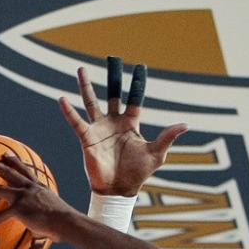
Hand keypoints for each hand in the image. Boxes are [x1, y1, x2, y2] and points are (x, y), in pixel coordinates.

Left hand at [0, 152, 81, 238]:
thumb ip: (47, 217)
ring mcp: (23, 197)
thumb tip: (48, 233)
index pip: (24, 170)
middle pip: (8, 171)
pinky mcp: (19, 209)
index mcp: (38, 187)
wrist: (66, 221)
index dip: (14, 161)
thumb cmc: (64, 222)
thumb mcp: (56, 213)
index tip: (6, 154)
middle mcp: (29, 188)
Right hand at [59, 65, 190, 196]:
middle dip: (114, 76)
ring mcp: (99, 129)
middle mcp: (114, 122)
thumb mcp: (156, 154)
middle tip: (113, 58)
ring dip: (86, 86)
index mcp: (130, 124)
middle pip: (113, 93)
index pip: (134, 99)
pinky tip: (62, 99)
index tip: (139, 67)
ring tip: (81, 69)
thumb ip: (167, 137)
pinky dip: (69, 112)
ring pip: (92, 102)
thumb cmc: (137, 173)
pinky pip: (76, 122)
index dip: (137, 84)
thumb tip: (185, 124)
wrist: (118, 190)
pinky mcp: (87, 138)